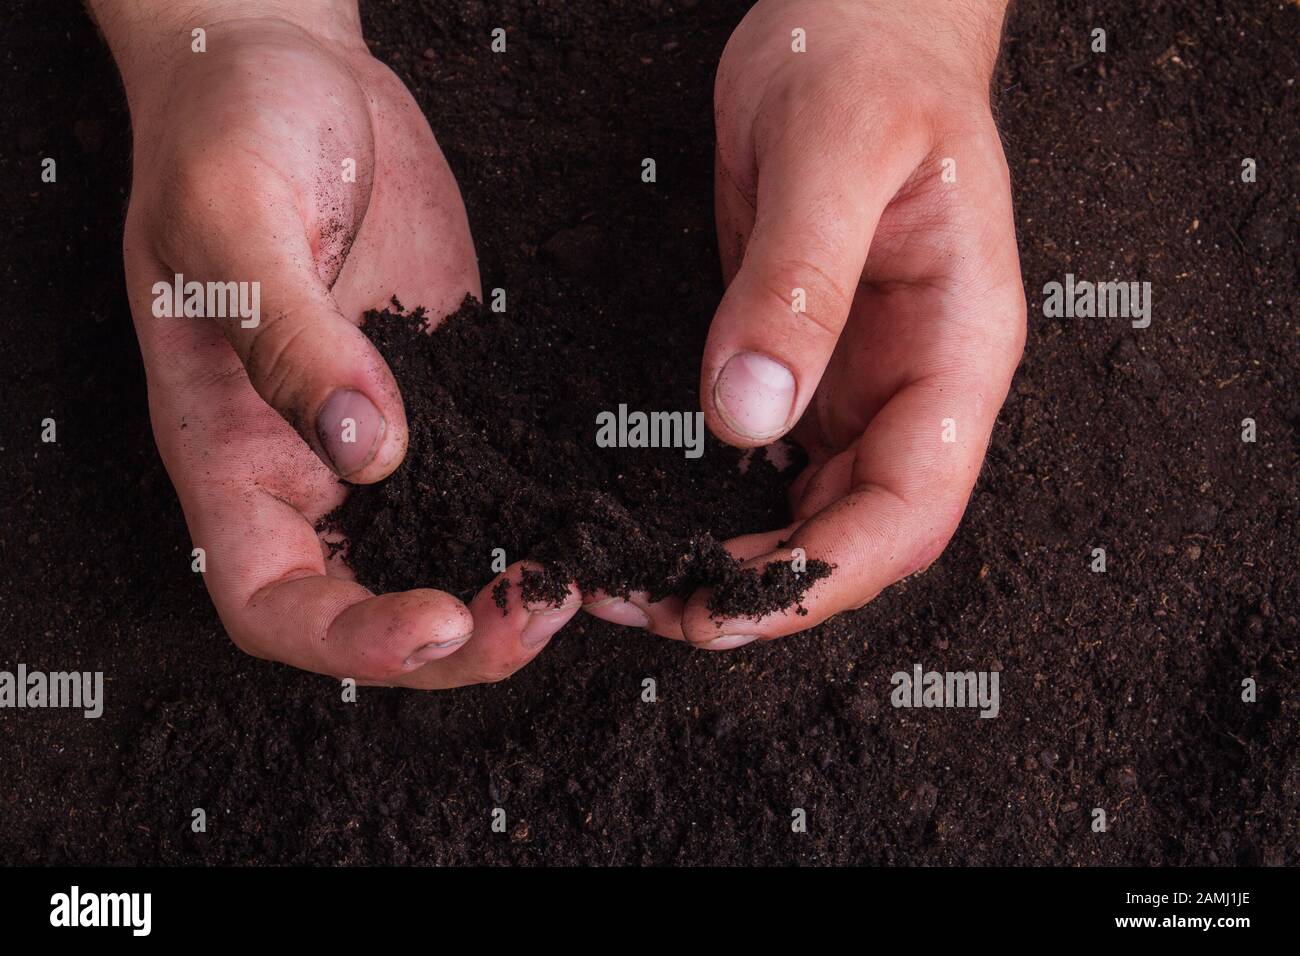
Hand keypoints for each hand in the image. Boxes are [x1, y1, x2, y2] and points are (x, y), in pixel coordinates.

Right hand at [96, 2, 578, 684]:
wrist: (292, 72)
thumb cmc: (225, 131)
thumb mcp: (235, 220)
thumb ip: (291, 340)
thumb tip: (367, 449)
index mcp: (228, 449)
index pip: (271, 601)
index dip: (347, 641)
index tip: (432, 625)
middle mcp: (307, 464)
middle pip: (373, 604)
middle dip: (457, 639)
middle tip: (540, 610)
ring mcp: (385, 432)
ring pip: (446, 553)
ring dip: (509, 588)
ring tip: (582, 579)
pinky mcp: (450, 391)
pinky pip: (495, 475)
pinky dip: (542, 512)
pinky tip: (597, 517)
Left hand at [605, 0, 1024, 647]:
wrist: (851, 20)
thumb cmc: (867, 59)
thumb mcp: (833, 150)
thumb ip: (798, 282)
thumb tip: (752, 416)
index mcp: (958, 343)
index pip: (913, 505)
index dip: (831, 576)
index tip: (737, 607)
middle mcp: (915, 380)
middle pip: (861, 531)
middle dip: (771, 590)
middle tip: (665, 608)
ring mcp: (860, 378)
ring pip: (814, 511)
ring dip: (737, 562)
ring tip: (645, 581)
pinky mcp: (806, 363)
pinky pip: (773, 463)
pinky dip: (721, 509)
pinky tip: (660, 520)